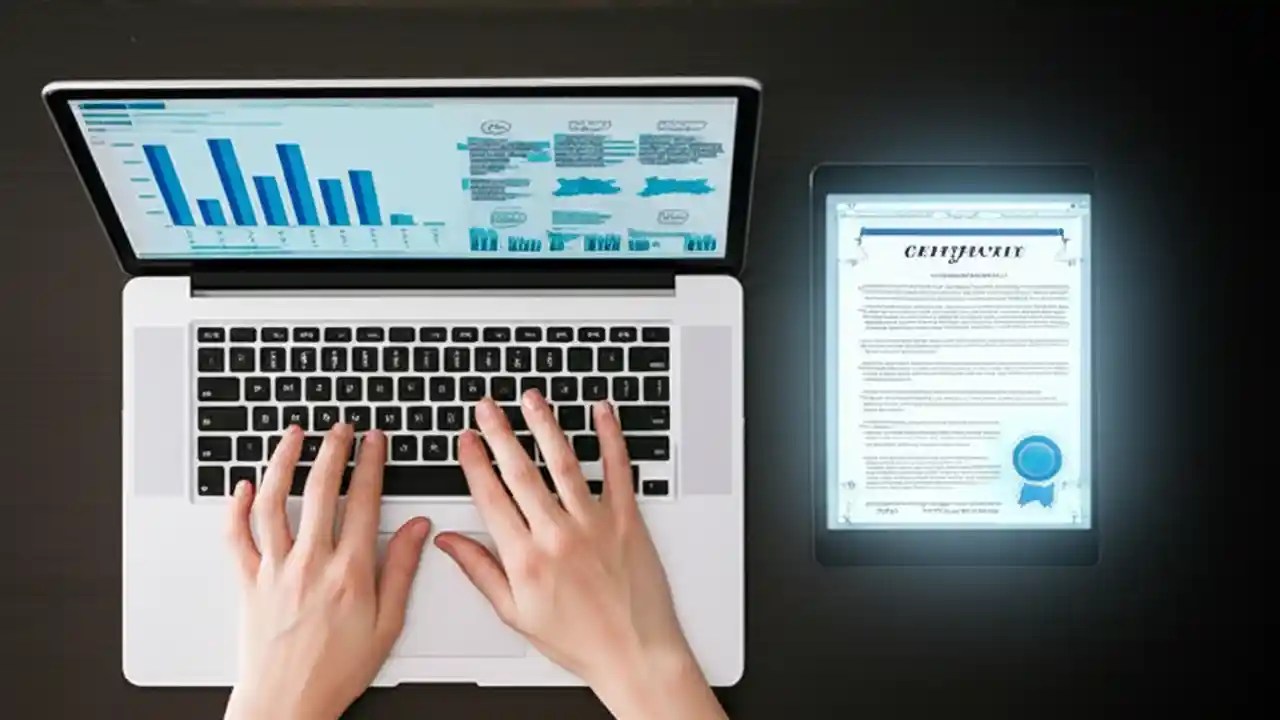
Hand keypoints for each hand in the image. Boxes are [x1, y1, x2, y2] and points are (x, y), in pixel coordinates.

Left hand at [223, 424, 429, 719]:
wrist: (287, 703)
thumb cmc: (337, 671)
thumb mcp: (388, 624)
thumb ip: (402, 570)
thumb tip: (420, 529)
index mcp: (350, 571)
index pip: (364, 501)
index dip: (371, 464)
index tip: (375, 441)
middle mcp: (311, 562)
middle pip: (320, 490)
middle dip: (332, 450)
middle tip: (340, 428)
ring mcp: (275, 569)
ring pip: (274, 501)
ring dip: (282, 462)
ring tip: (293, 436)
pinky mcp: (248, 582)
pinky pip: (236, 536)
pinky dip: (236, 507)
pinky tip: (243, 486)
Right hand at [436, 392, 726, 719]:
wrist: (634, 654)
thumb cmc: (579, 640)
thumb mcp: (515, 613)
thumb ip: (480, 571)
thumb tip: (449, 541)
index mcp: (525, 558)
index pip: (490, 496)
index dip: (474, 462)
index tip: (465, 439)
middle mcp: (557, 534)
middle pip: (520, 471)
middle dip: (499, 432)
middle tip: (487, 406)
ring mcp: (595, 523)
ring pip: (564, 462)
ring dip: (545, 425)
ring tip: (531, 399)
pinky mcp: (627, 520)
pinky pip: (618, 469)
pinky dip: (610, 437)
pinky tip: (601, 413)